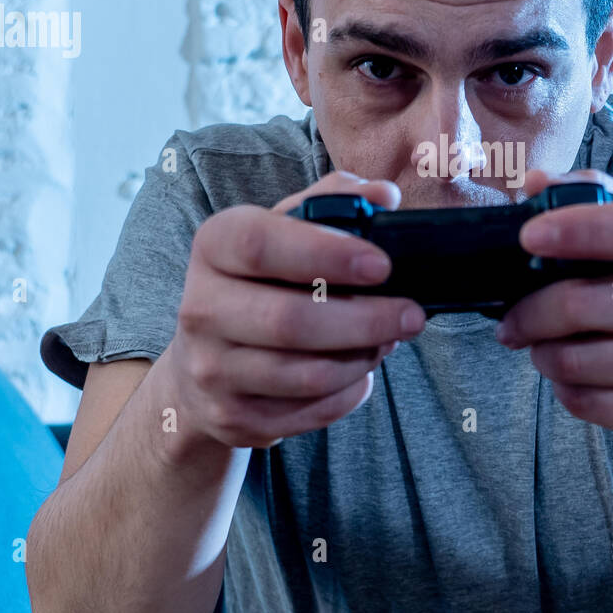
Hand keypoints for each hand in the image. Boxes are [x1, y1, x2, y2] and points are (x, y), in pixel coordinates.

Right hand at [162, 171, 425, 450]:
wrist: (203, 363)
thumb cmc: (260, 281)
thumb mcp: (286, 230)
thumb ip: (336, 202)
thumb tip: (384, 196)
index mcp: (214, 246)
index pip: (261, 245)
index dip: (326, 254)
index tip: (382, 264)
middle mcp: (201, 308)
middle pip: (290, 321)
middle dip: (365, 320)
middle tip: (411, 314)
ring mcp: (211, 369)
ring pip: (308, 374)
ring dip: (363, 357)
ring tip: (388, 339)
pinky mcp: (233, 416)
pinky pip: (311, 411)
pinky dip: (349, 391)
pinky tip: (360, 370)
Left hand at [494, 168, 612, 445]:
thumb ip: (598, 199)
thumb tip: (533, 184)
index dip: (582, 229)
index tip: (529, 234)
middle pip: (583, 304)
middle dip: (529, 310)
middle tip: (510, 314)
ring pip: (573, 360)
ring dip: (541, 350)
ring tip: (541, 342)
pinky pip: (585, 402)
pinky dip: (563, 387)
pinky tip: (572, 372)